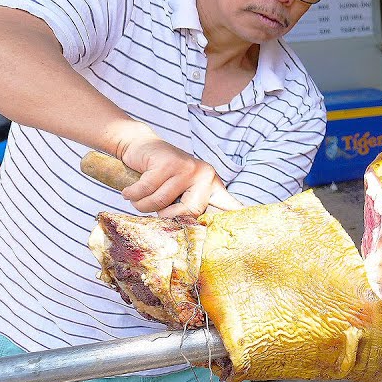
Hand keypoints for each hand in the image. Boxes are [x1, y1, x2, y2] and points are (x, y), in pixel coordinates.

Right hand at [118, 138, 241, 216]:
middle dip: (165, 214)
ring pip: (162, 201)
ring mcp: (187, 167)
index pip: (228, 204)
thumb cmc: (161, 176)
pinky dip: (133, 194)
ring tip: (138, 198)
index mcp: (212, 185)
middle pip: (188, 211)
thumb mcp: (179, 191)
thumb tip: (196, 235)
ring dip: (143, 204)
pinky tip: (129, 192)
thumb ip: (188, 208)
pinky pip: (146, 190)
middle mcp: (205, 175)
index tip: (252, 228)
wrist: (142, 146)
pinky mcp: (167, 163)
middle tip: (154, 208)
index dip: (237, 216)